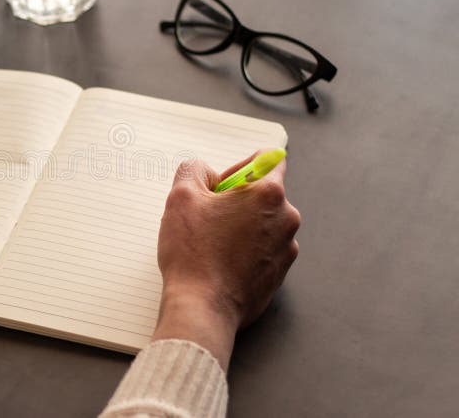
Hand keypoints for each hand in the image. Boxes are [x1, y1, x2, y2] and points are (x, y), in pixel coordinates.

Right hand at [152, 151, 299, 370]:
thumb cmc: (193, 254)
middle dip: (235, 200)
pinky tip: (219, 262)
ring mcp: (286, 249)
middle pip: (262, 194)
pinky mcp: (279, 274)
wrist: (202, 309)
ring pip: (262, 223)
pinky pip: (263, 249)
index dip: (239, 167)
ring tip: (210, 244)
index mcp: (269, 195)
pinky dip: (244, 250)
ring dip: (239, 226)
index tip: (220, 185)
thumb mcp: (181, 197)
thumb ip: (194, 170)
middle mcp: (286, 220)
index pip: (268, 159)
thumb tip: (205, 173)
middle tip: (206, 217)